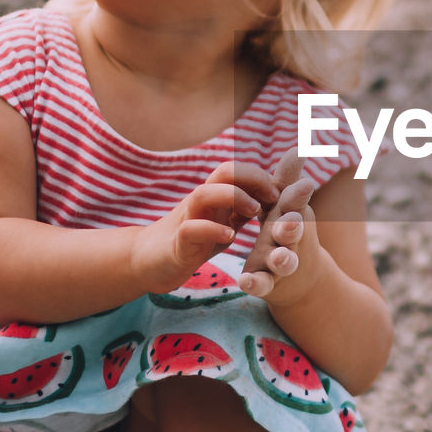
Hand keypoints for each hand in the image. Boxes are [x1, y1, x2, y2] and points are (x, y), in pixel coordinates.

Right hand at [132, 163, 278, 294]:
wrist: (151, 261)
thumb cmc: (194, 239)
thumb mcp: (224, 221)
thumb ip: (243, 208)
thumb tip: (272, 193)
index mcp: (215, 196)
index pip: (237, 170)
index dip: (260, 175)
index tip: (280, 192)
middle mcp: (202, 202)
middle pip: (224, 172)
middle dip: (252, 177)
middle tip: (273, 197)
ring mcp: (188, 219)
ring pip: (205, 193)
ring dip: (233, 197)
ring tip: (254, 211)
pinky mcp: (178, 243)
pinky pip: (192, 229)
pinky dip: (212, 230)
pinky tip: (230, 237)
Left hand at [238, 150, 325, 301]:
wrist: (300, 278)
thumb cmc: (286, 231)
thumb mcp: (286, 206)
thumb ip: (288, 180)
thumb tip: (298, 146)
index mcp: (292, 217)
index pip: (296, 204)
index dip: (298, 196)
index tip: (304, 185)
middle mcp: (290, 240)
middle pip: (293, 234)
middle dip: (292, 228)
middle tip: (288, 223)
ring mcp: (280, 264)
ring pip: (284, 261)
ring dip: (283, 259)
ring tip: (278, 257)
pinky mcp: (267, 283)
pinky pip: (262, 284)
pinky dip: (255, 283)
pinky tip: (243, 281)